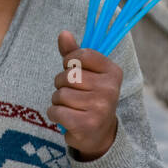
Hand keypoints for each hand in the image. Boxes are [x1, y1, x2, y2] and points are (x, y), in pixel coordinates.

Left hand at [47, 31, 121, 160]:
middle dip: (61, 84)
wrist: (99, 134)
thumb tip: (63, 33)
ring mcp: (100, 108)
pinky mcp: (86, 124)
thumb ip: (74, 53)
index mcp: (112, 72)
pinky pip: (56, 111)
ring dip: (58, 101)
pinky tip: (66, 118)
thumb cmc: (89, 97)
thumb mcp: (86, 73)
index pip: (82, 55)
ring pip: (60, 94)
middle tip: (71, 93)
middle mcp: (110, 89)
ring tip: (71, 107)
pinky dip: (54, 114)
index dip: (69, 61)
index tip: (72, 69)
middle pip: (68, 76)